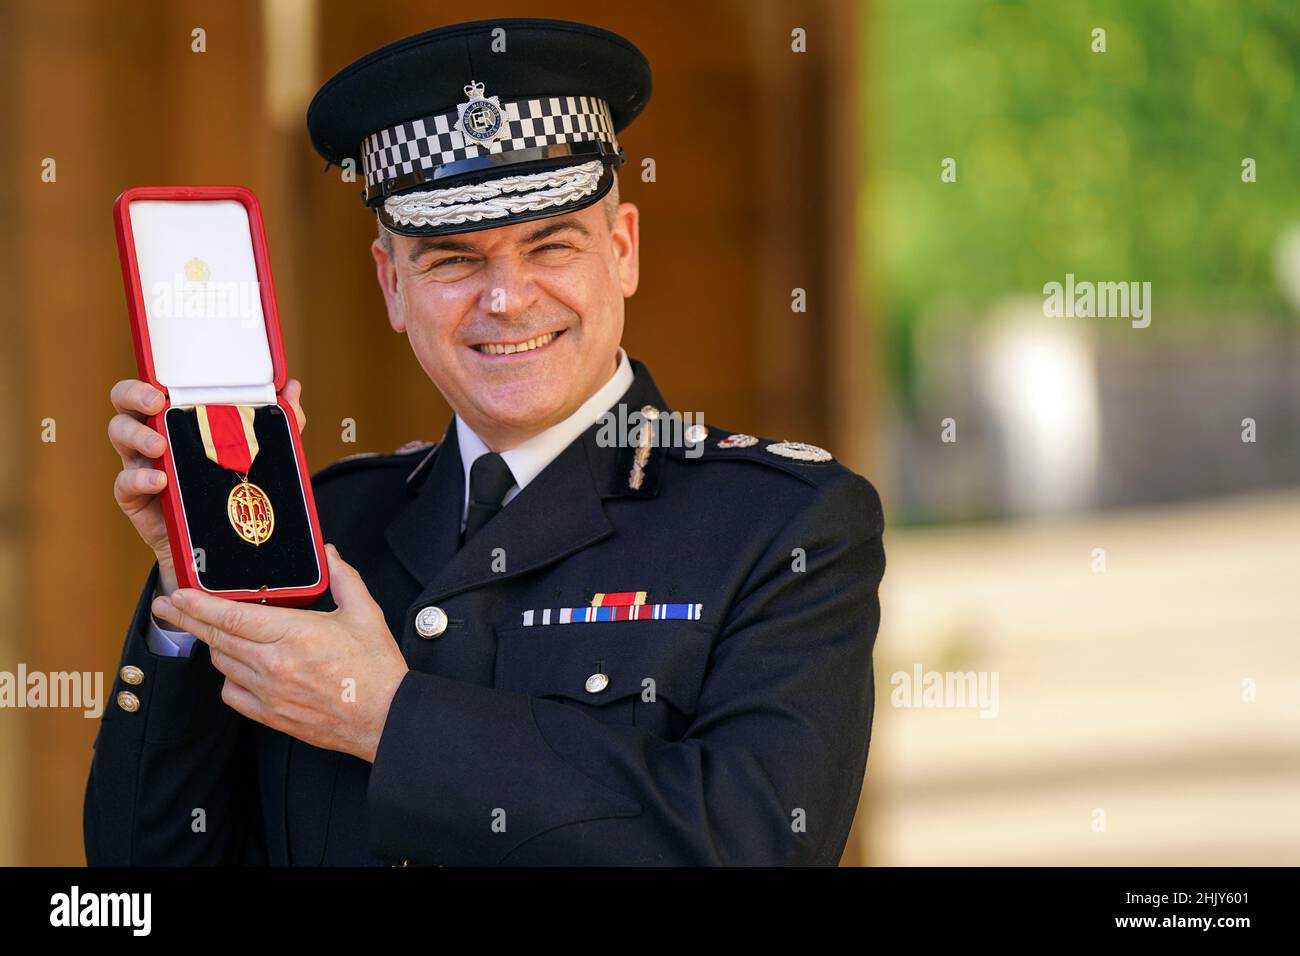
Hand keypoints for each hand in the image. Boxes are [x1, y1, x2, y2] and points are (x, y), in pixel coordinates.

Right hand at [109, 377, 306, 595]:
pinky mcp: (135, 497)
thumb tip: (292, 387)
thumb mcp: (258, 452)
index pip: (152, 389)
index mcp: (178, 419)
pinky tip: (161, 482)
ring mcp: (140, 465)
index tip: (164, 389)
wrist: (220, 542)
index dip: (148, 384)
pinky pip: (124, 484)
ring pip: (120, 437)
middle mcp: (153, 436)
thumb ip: (277, 421)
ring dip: (137, 436)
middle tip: (158, 405)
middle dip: (134, 397)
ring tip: (160, 446)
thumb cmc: (232, 485)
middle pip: (125, 405)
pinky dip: (139, 480)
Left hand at [149, 544, 407, 762]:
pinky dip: (228, 677)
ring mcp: (268, 692)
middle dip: (188, 619)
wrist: (384, 717)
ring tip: (211, 631)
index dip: (199, 604)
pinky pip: (231, 693)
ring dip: (214, 644)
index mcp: (295, 634)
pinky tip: (237, 666)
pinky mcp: (270, 715)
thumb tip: (329, 553)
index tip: (178, 594)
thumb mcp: (365, 613)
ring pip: (222, 663)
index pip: (232, 615)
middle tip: (167, 606)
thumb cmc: (375, 668)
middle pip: (217, 638)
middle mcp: (274, 664)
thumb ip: (343, 578)